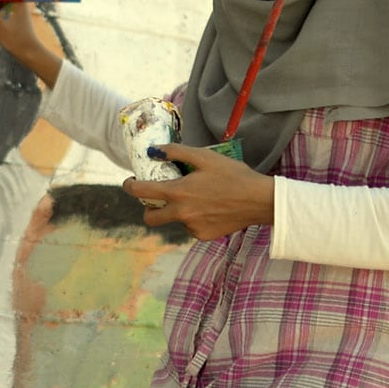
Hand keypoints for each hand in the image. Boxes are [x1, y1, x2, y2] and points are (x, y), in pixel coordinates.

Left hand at [123, 141, 273, 238]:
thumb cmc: (233, 175)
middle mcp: (181, 213)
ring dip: (177, 211)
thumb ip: (176, 152)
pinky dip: (193, 219)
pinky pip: (190, 227)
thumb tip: (153, 151)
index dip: (130, 186)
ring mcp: (192, 227)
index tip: (130, 182)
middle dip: (148, 208)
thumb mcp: (205, 157)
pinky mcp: (203, 236)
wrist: (259, 200)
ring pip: (174, 221)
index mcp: (178, 193)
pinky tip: (209, 208)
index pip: (140, 192)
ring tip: (196, 198)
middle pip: (150, 218)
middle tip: (157, 198)